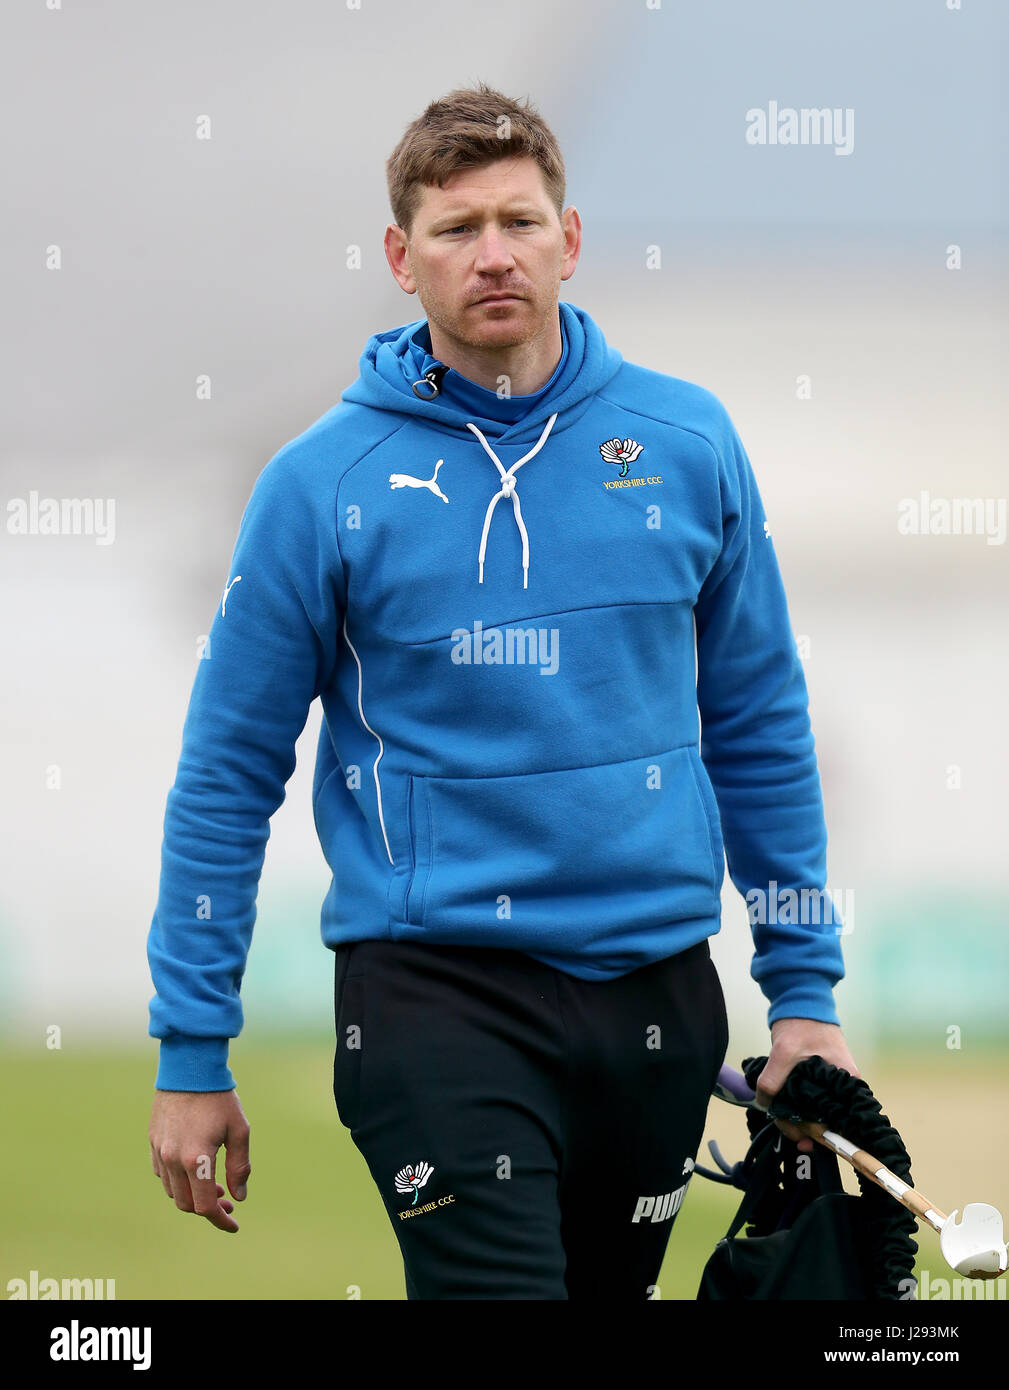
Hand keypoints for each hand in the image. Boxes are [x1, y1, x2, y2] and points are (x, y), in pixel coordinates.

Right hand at [149, 1088, 250, 1232]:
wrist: (188, 1068)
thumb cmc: (219, 1097)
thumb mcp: (238, 1130)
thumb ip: (239, 1166)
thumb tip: (238, 1196)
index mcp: (196, 1159)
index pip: (205, 1205)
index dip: (220, 1219)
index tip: (234, 1223)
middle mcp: (173, 1160)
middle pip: (187, 1204)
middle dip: (208, 1208)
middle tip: (228, 1200)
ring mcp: (159, 1152)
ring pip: (173, 1192)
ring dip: (193, 1196)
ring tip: (216, 1185)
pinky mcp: (152, 1142)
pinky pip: (162, 1175)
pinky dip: (178, 1182)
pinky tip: (195, 1172)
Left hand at [754, 1018, 859, 1153]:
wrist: (801, 1002)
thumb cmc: (800, 1024)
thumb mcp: (783, 1051)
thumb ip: (773, 1080)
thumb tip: (765, 1105)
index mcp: (847, 1080)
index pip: (841, 1119)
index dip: (822, 1134)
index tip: (802, 1140)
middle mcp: (845, 1086)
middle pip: (829, 1119)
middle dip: (807, 1130)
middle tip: (787, 1132)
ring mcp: (833, 1083)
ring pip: (818, 1112)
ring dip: (801, 1120)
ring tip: (782, 1121)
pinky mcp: (821, 1080)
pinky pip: (812, 1102)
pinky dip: (799, 1109)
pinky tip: (784, 1113)